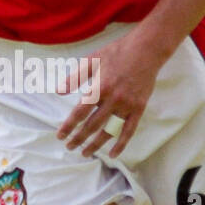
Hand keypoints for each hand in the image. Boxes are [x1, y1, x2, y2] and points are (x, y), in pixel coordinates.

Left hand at [56, 30, 159, 157]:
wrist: (146, 50)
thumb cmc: (117, 52)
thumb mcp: (92, 60)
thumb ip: (75, 77)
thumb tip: (58, 91)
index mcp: (99, 87)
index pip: (80, 112)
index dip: (69, 126)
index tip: (60, 135)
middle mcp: (113, 99)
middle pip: (92, 125)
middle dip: (79, 138)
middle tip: (69, 146)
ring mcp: (127, 105)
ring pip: (109, 131)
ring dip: (96, 144)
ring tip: (85, 153)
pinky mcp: (139, 108)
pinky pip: (129, 130)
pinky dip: (121, 144)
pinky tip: (113, 154)